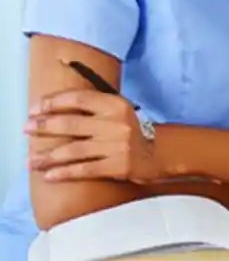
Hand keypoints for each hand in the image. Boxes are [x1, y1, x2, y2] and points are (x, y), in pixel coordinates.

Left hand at [25, 90, 163, 183]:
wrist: (155, 153)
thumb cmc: (129, 131)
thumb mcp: (117, 111)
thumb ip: (92, 106)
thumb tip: (53, 108)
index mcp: (116, 104)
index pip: (79, 98)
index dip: (54, 102)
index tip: (35, 108)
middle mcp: (116, 123)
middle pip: (72, 123)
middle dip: (45, 126)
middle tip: (27, 129)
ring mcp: (117, 145)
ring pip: (74, 150)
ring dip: (48, 156)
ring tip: (31, 160)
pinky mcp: (118, 166)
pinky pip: (85, 169)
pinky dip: (64, 173)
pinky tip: (49, 175)